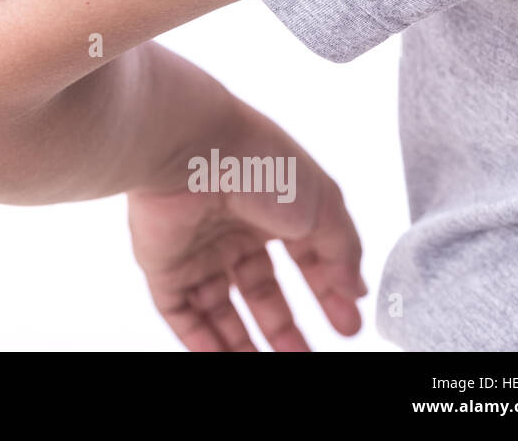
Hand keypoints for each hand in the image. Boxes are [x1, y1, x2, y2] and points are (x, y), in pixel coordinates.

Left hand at [128, 103, 366, 350]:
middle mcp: (232, 227)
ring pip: (220, 307)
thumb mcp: (325, 209)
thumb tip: (355, 289)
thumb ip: (343, 252)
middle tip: (307, 358)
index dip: (326, 292)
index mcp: (272, 205)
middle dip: (284, 328)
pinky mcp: (162, 263)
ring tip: (274, 369)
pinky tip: (227, 363)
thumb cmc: (263, 166)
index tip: (347, 325)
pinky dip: (201, 342)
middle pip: (261, 289)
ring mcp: (195, 246)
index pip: (303, 258)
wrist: (194, 148)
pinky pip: (179, 312)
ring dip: (245, 343)